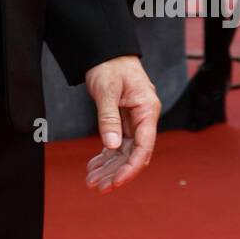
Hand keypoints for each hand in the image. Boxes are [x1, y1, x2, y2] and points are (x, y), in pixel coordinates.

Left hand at [84, 55, 159, 192]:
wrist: (106, 51)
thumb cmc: (110, 65)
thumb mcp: (107, 89)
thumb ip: (109, 117)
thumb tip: (112, 145)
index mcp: (147, 110)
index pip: (144, 146)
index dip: (132, 167)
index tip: (117, 182)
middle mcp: (143, 119)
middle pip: (133, 154)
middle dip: (116, 173)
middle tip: (98, 187)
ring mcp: (133, 121)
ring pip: (123, 153)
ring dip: (109, 168)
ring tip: (91, 182)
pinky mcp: (122, 121)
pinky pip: (115, 145)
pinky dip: (105, 157)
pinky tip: (93, 167)